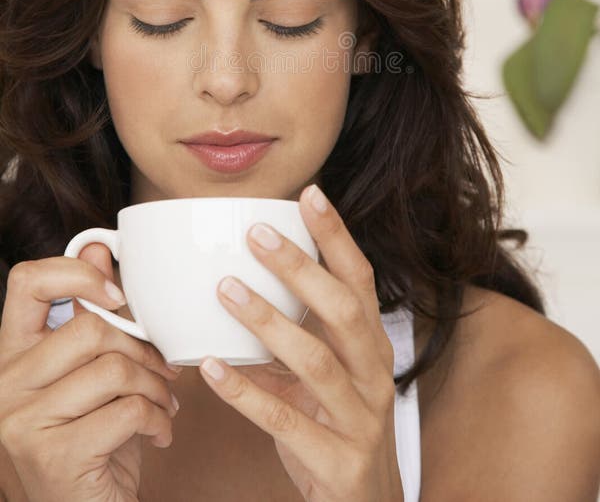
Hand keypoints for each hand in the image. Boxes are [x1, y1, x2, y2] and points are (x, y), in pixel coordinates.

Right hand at [0, 248, 181, 501]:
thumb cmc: (91, 442)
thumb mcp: (88, 378)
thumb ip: (90, 318)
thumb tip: (98, 246)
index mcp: (12, 355)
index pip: (27, 281)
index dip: (77, 272)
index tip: (118, 293)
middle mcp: (6, 385)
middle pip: (90, 329)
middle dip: (143, 349)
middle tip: (163, 371)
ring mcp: (23, 423)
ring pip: (114, 368)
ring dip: (156, 387)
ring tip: (164, 404)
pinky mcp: (54, 456)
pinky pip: (128, 410)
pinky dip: (159, 419)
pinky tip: (159, 434)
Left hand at [198, 184, 403, 501]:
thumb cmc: (338, 427)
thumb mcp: (326, 374)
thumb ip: (296, 333)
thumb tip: (240, 280)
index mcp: (371, 345)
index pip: (360, 279)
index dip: (337, 236)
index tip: (309, 194)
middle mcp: (374, 374)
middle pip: (343, 311)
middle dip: (302, 270)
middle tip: (257, 236)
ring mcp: (360, 418)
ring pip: (317, 361)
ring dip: (269, 322)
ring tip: (226, 291)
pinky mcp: (337, 460)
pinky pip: (286, 420)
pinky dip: (247, 392)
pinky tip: (213, 367)